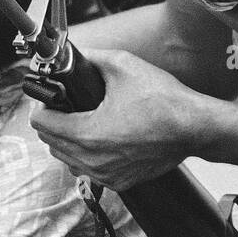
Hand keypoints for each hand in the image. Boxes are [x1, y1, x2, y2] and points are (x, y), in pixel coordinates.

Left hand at [30, 48, 203, 190]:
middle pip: (50, 142)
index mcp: (86, 134)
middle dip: (52, 123)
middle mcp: (92, 160)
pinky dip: (87, 157)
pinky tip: (99, 140)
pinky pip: (89, 171)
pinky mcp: (120, 182)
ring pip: (66, 159)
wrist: (197, 128)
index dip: (41, 106)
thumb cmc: (164, 100)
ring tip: (79, 122)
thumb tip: (71, 54)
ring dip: (66, 141)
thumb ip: (90, 59)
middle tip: (64, 107)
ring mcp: (105, 175)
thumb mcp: (122, 66)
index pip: (40, 124)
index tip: (49, 98)